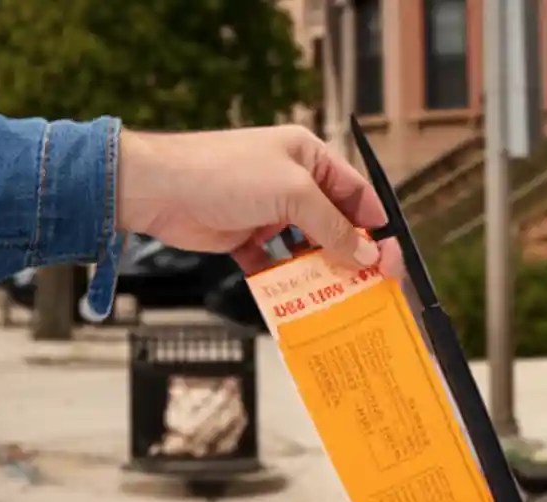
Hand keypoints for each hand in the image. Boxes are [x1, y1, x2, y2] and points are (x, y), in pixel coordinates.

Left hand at [115, 124, 401, 276]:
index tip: (389, 259)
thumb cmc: (225, 174)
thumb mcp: (293, 194)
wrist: (157, 189)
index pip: (357, 193)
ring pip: (308, 247)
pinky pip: (276, 264)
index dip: (377, 226)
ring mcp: (269, 211)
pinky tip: (298, 299)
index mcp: (309, 158)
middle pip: (336, 223)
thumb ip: (333, 226)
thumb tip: (367, 255)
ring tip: (338, 298)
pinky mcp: (246, 237)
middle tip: (370, 286)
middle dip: (352, 253)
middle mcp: (292, 182)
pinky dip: (286, 281)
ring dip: (321, 271)